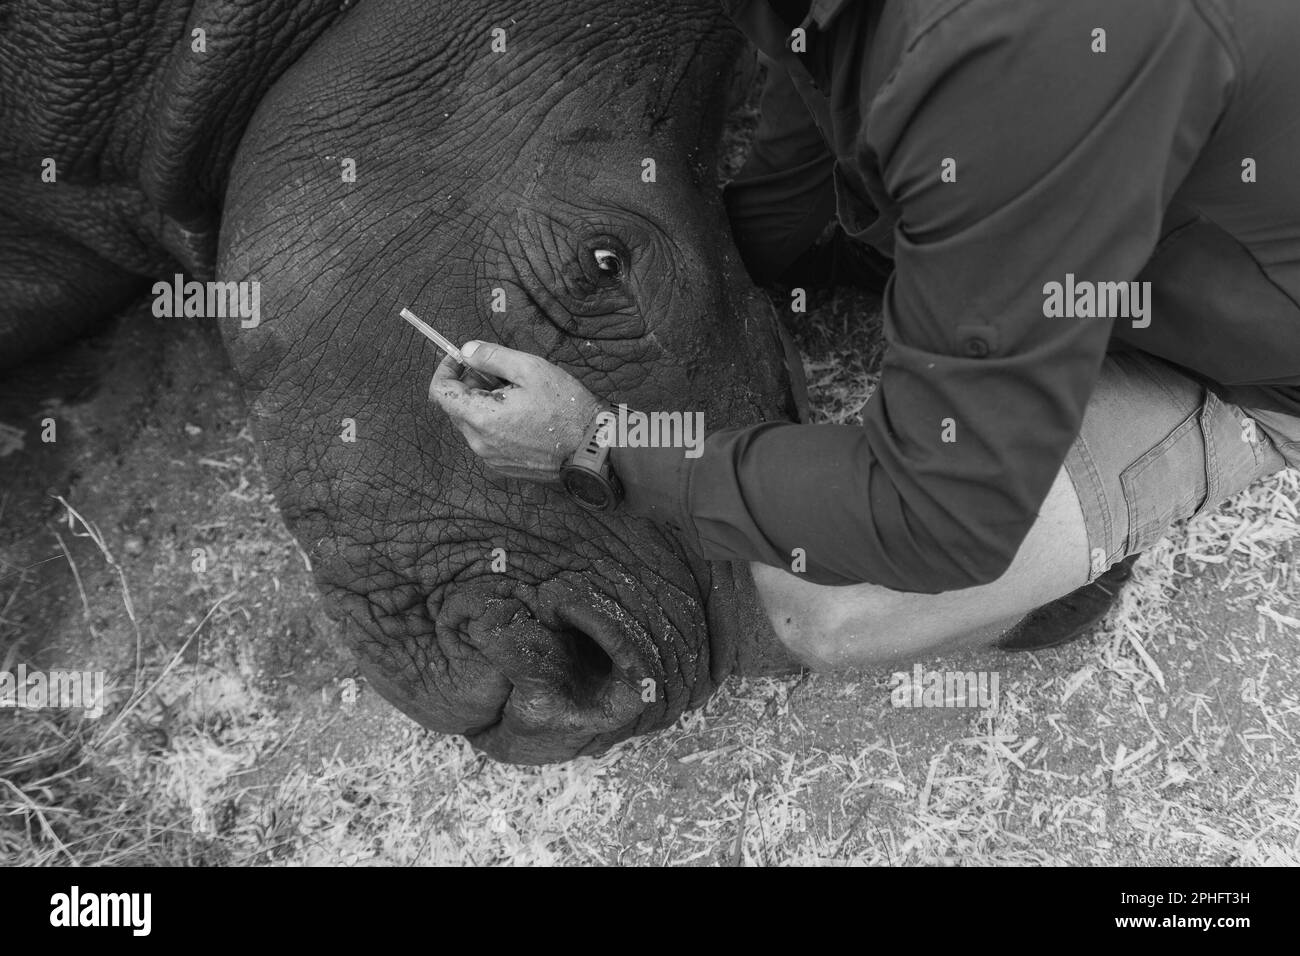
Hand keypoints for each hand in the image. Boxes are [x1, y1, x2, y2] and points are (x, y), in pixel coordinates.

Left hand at [428, 341, 603, 481]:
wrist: (591, 449)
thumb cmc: (566, 408)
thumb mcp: (531, 369)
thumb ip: (492, 357)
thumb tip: (467, 351)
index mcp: (481, 418)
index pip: (440, 392)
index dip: (446, 369)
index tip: (461, 358)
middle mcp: (479, 443)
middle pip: (455, 407)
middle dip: (469, 385)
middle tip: (499, 373)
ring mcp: (491, 458)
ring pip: (471, 424)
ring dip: (483, 404)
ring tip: (516, 395)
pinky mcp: (504, 467)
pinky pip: (487, 439)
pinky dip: (494, 423)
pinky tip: (522, 415)